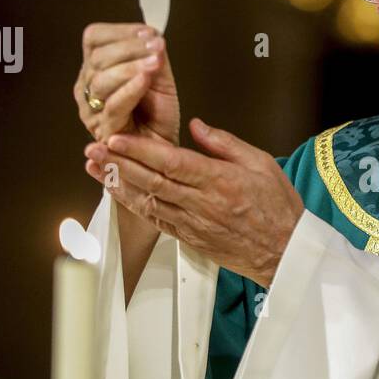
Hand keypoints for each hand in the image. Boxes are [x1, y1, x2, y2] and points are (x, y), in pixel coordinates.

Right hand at [75, 22, 179, 145]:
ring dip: (130, 67)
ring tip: (154, 63)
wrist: (163, 150)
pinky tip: (145, 79)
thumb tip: (153, 35)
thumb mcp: (160, 77)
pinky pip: (112, 106)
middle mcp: (88, 87)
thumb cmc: (156, 115)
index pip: (94, 39)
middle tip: (156, 46)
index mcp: (96, 68)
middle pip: (97, 57)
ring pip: (101, 81)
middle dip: (129, 48)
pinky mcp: (103, 130)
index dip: (120, 31)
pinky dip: (130, 89)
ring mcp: (92, 109)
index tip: (148, 33)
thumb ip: (155, 56)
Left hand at [83, 117, 304, 286]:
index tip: (116, 138)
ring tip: (95, 167)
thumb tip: (197, 126)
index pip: (171, 162)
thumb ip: (225, 143)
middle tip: (94, 148)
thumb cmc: (278, 207)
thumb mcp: (262, 162)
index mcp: (219, 181)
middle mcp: (202, 203)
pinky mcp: (189, 237)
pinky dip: (133, 205)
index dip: (139, 150)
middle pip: (151, 180)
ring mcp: (193, 223)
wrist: (285, 251)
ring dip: (118, 183)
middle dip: (118, 162)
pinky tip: (118, 193)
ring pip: (147, 200)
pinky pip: (155, 219)